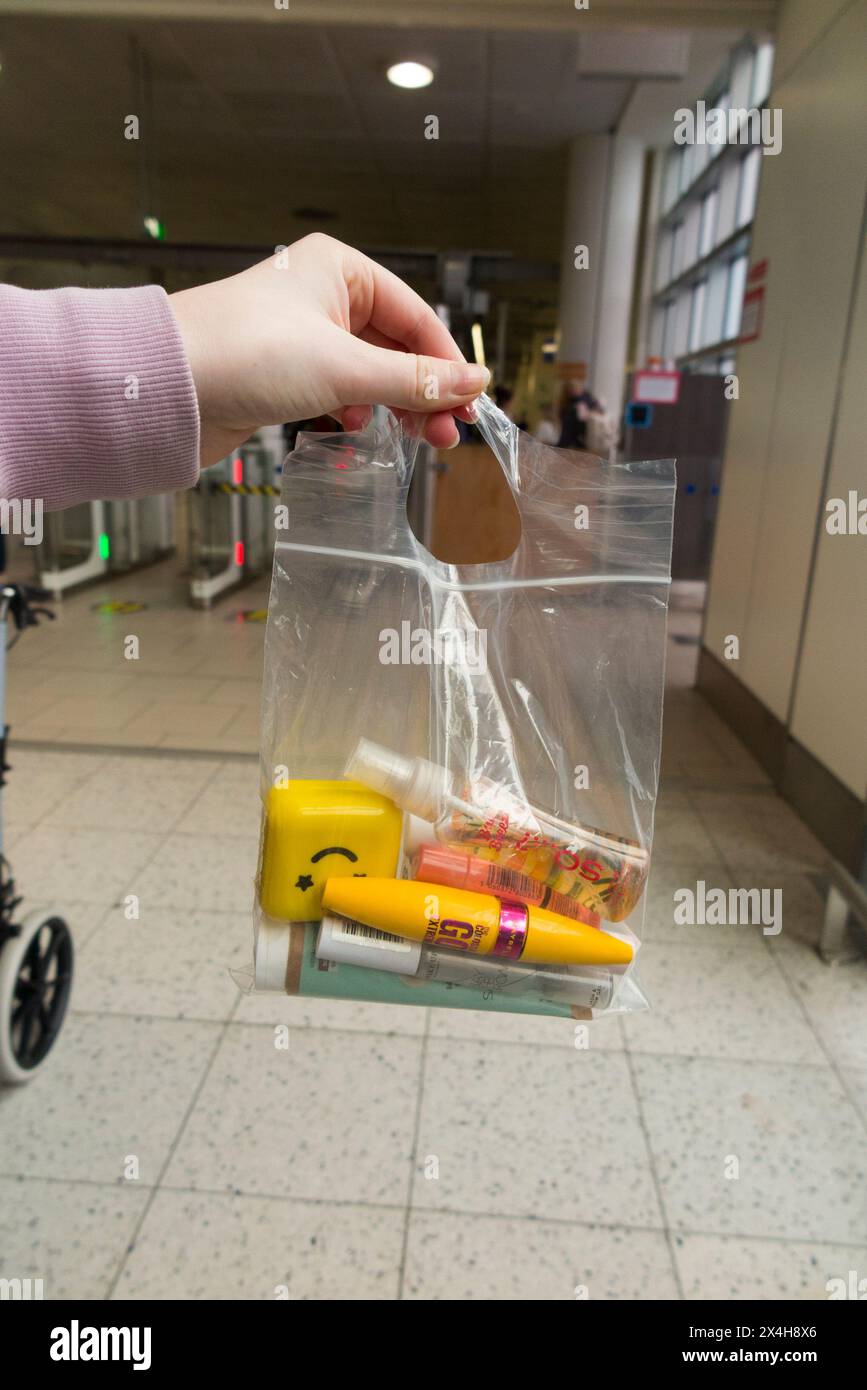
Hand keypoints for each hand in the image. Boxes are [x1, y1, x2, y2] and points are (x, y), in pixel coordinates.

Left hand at [169, 233, 488, 465]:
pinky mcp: (283, 375)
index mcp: (339, 270)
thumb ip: (413, 380)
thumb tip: (472, 384)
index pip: (414, 316)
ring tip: (414, 439)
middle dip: (424, 391)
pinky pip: (338, 392)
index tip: (470, 402)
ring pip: (369, 372)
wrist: (166, 388)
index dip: (446, 363)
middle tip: (447, 433)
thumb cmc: (242, 352)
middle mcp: (322, 298)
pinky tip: (357, 430)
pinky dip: (355, 412)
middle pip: (395, 346)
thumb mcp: (344, 367)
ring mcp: (302, 338)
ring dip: (394, 405)